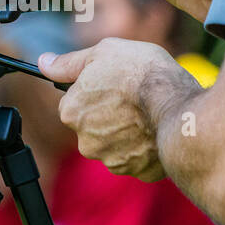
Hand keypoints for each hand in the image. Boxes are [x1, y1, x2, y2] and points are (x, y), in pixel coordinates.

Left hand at [38, 38, 197, 181]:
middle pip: (93, 127)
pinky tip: (158, 132)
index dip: (93, 92)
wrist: (180, 106)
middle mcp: (86, 142)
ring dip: (128, 133)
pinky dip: (147, 148)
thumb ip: (69, 63)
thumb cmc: (141, 73)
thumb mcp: (102, 52)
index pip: (73, 103)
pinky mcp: (139, 172)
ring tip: (149, 114)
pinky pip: (140, 159)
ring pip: (116, 145)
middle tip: (132, 99)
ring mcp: (113, 161)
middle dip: (109, 115)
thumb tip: (43, 62)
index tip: (112, 85)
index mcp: (71, 112)